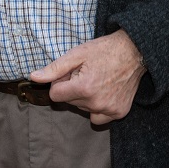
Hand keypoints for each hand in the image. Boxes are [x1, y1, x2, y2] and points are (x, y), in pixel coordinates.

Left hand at [29, 30, 145, 124]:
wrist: (135, 50)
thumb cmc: (105, 50)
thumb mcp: (77, 53)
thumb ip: (54, 68)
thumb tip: (34, 78)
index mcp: (83, 88)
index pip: (55, 94)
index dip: (61, 82)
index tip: (73, 72)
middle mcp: (96, 102)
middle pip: (69, 102)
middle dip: (73, 89)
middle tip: (88, 73)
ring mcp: (109, 110)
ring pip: (83, 110)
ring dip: (85, 99)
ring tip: (98, 81)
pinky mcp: (119, 113)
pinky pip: (98, 118)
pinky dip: (98, 108)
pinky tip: (105, 92)